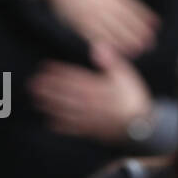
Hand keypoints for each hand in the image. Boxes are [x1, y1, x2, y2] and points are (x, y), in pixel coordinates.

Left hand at [30, 41, 153, 144]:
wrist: (144, 126)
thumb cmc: (135, 97)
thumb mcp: (127, 74)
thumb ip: (112, 61)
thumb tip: (97, 46)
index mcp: (100, 87)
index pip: (75, 78)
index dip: (59, 73)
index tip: (44, 68)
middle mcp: (93, 103)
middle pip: (67, 95)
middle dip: (49, 89)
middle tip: (32, 84)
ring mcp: (92, 118)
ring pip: (68, 111)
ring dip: (51, 106)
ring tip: (36, 100)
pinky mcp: (94, 131)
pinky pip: (75, 129)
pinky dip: (63, 127)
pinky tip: (50, 123)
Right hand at [37, 0, 157, 56]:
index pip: (131, 6)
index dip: (144, 16)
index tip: (156, 25)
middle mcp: (100, 4)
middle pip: (123, 22)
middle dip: (137, 32)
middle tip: (151, 43)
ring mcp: (89, 15)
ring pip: (110, 31)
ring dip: (125, 42)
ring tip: (138, 50)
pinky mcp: (78, 24)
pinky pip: (93, 36)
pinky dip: (105, 45)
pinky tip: (115, 52)